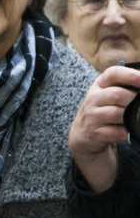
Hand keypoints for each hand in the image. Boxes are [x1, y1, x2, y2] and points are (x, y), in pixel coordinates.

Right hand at [69, 64, 139, 191]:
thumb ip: (125, 92)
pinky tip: (128, 135)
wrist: (83, 143)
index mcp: (98, 87)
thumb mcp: (110, 101)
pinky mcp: (90, 135)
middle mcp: (91, 100)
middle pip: (115, 94)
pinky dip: (122, 133)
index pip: (112, 74)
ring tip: (134, 121)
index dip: (130, 75)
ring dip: (128, 116)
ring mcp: (88, 118)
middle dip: (132, 100)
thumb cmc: (103, 119)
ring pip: (112, 112)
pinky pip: (111, 132)